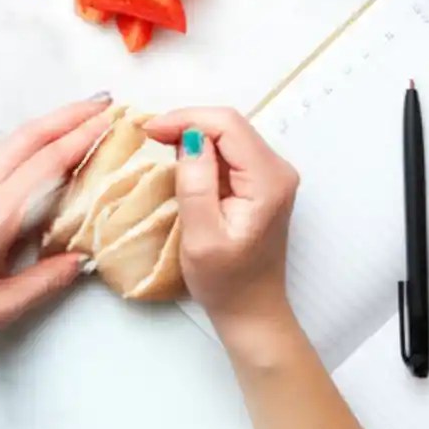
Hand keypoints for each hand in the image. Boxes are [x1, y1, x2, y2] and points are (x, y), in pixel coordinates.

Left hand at [0, 96, 114, 378]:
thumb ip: (46, 280)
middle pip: (30, 137)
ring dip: (49, 125)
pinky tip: (42, 150)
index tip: (114, 118)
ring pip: (12, 142)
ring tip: (81, 118)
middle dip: (70, 115)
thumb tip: (82, 258)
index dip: (84, 136)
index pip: (48, 161)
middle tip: (106, 103)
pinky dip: (28, 142)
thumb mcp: (1, 306)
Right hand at [144, 108, 299, 333]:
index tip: (151, 131)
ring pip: (229, 134)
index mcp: (268, 181)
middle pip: (230, 125)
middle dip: (188, 123)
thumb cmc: (225, 282)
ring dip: (194, 134)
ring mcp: (272, 175)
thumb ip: (197, 184)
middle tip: (151, 136)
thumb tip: (190, 139)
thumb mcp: (201, 237)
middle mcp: (278, 170)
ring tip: (161, 145)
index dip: (187, 118)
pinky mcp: (262, 183)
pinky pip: (231, 151)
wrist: (252, 310)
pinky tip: (181, 160)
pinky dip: (204, 149)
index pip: (228, 125)